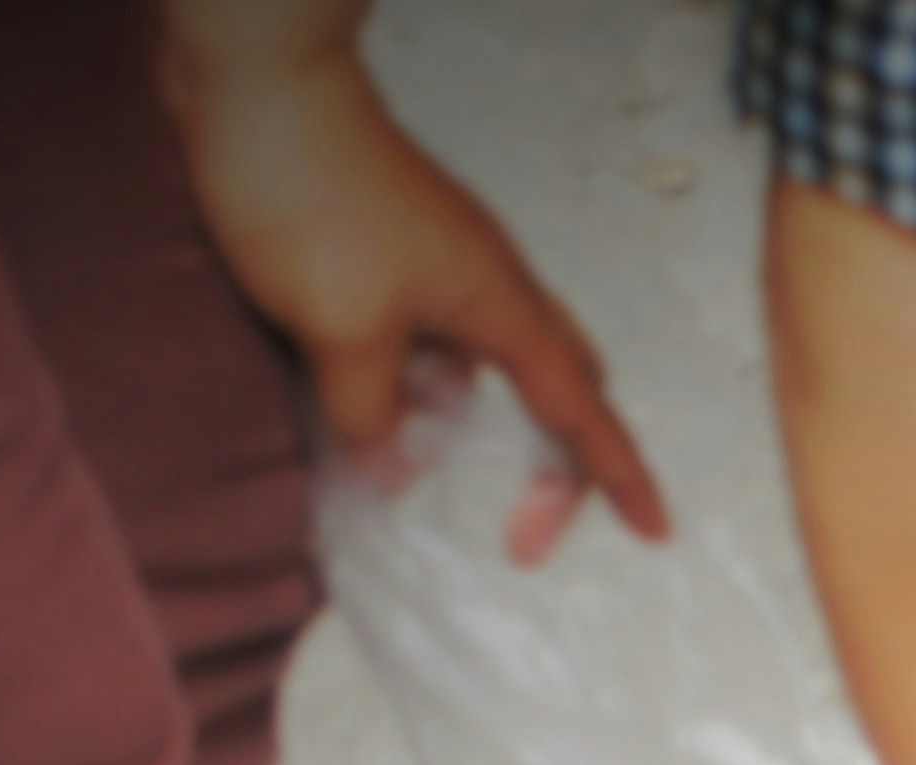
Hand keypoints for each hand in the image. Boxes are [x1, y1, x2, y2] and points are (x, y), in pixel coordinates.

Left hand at [160, 10, 665, 561]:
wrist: (258, 82)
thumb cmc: (312, 200)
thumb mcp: (339, 332)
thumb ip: (371, 416)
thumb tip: (387, 469)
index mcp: (501, 308)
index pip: (582, 410)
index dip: (619, 476)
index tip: (656, 530)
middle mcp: (490, 288)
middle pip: (560, 383)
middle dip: (556, 460)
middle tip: (525, 526)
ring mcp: (443, 264)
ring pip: (481, 365)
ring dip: (459, 423)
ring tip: (399, 460)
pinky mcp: (395, 250)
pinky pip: (428, 339)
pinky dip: (412, 384)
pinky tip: (362, 401)